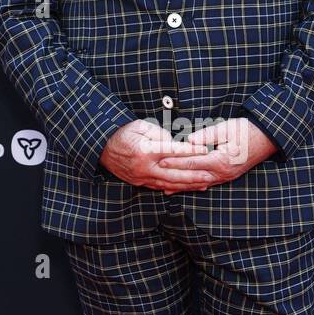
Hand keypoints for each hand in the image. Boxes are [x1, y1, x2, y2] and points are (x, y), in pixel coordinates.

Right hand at [99, 119, 213, 191]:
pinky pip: (161, 188)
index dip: (191, 151)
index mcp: (146, 150)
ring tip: (204, 184)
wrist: (102, 149)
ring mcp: (143, 177)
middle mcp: (145, 167)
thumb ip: (160, 134)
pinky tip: (187, 188)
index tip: (206, 150)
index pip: (174, 151)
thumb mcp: (141, 126)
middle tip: (211, 174)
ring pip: (170, 184)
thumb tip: (175, 143)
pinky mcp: (140, 183)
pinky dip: (176, 188)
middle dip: (194, 175)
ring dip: (188, 185)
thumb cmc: (123, 133)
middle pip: (175, 173)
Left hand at [155, 117, 276, 187]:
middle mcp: (222, 173)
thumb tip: (189, 141)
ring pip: (199, 184)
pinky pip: (207, 183)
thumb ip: (207, 135)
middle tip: (156, 179)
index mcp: (221, 160)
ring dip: (183, 187)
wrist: (267, 138)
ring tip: (165, 189)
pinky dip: (195, 186)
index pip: (192, 163)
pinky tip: (185, 188)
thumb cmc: (247, 130)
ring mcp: (225, 177)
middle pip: (193, 178)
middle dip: (174, 179)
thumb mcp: (227, 128)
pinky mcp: (227, 176)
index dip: (175, 162)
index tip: (160, 161)